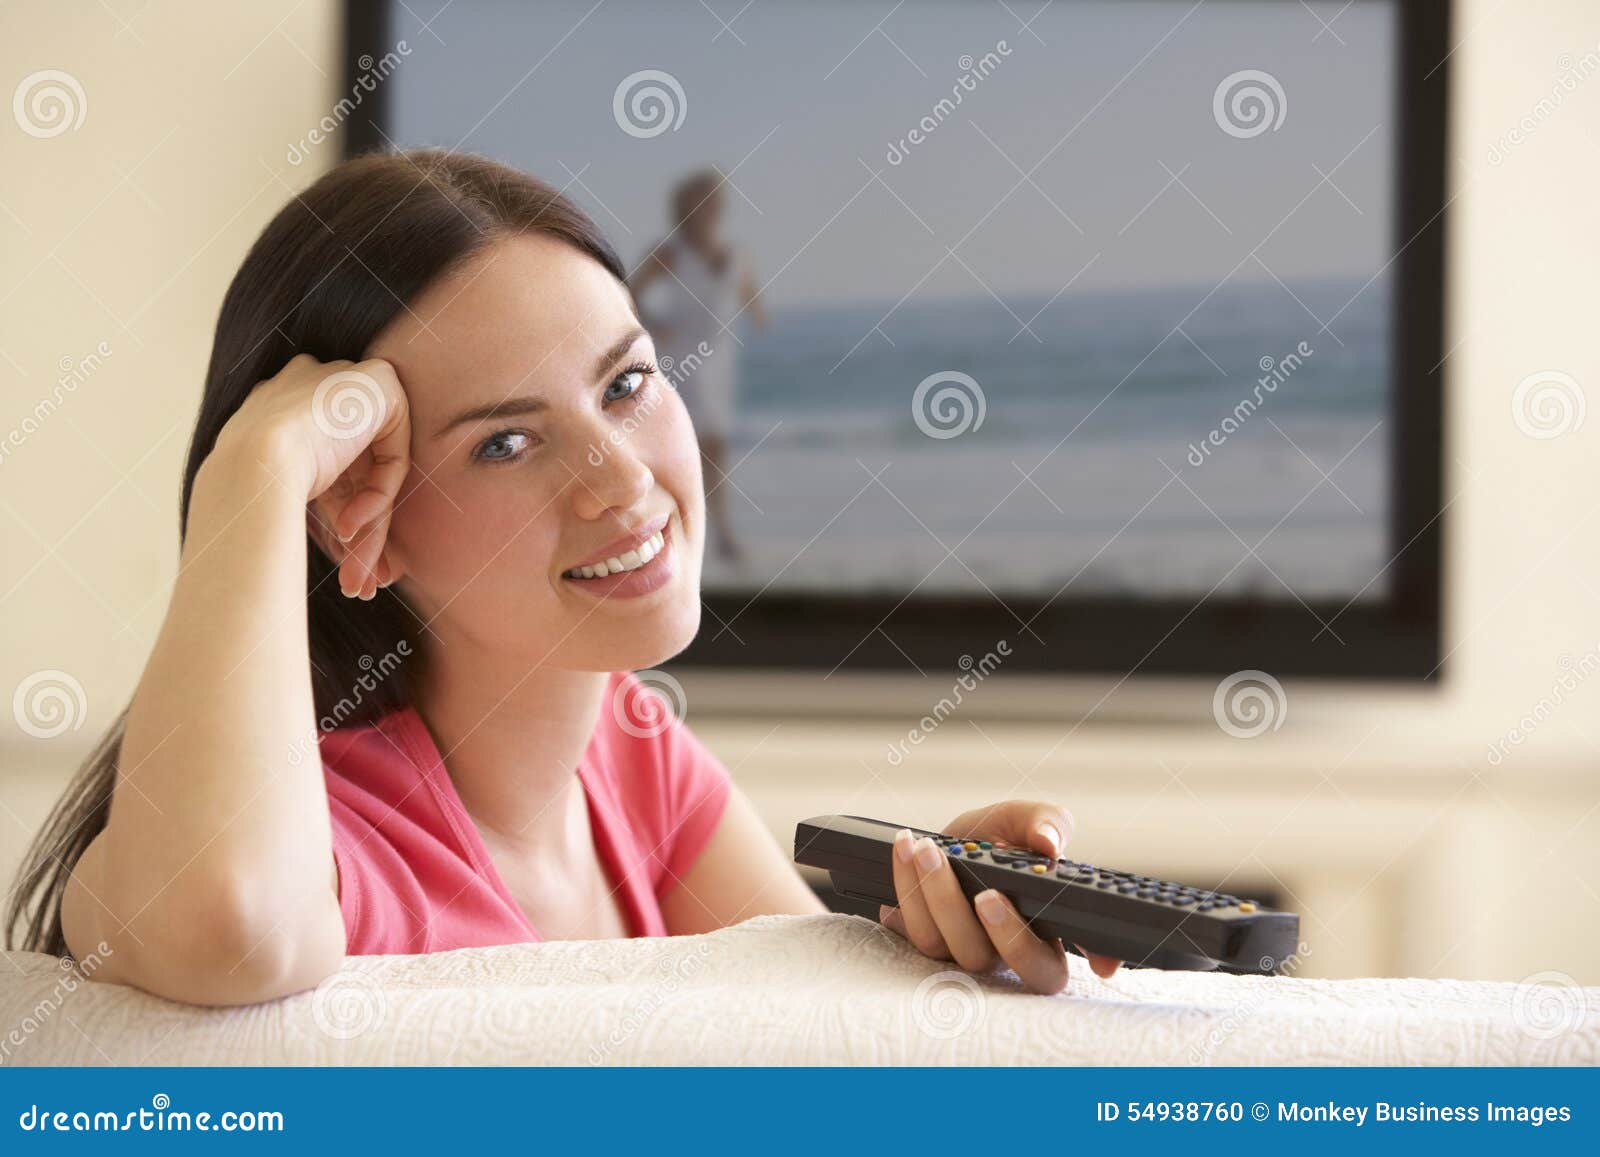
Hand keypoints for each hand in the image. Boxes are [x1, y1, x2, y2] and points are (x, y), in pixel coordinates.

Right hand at [210, 354, 410, 599]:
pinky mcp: (380, 383)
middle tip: (359, 587)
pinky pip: (392, 456)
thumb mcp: (282, 499)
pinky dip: (377, 497)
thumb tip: (345, 540)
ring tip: (361, 584)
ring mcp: (345, 382)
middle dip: (361, 537)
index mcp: (281, 405)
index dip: (339, 519)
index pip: (326, 468)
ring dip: (369, 534)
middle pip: (353, 474)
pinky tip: (349, 528)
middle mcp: (313, 388)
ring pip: (373, 474)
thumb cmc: (248, 496)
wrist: (249, 468)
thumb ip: (319, 503)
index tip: (343, 566)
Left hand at [878, 800, 1122, 994]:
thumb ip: (1045, 822)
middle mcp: (1003, 949)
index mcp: (1043, 929)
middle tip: (987, 894)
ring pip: (950, 947)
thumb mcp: (1022, 819)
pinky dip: (904, 889)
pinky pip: (910, 930)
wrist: (938, 840)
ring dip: (936, 895)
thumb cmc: (993, 836)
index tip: (1102, 962)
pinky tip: (905, 853)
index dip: (1093, 964)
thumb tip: (1050, 844)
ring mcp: (959, 949)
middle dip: (1002, 932)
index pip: (1071, 958)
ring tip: (926, 848)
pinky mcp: (921, 939)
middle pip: (1015, 965)